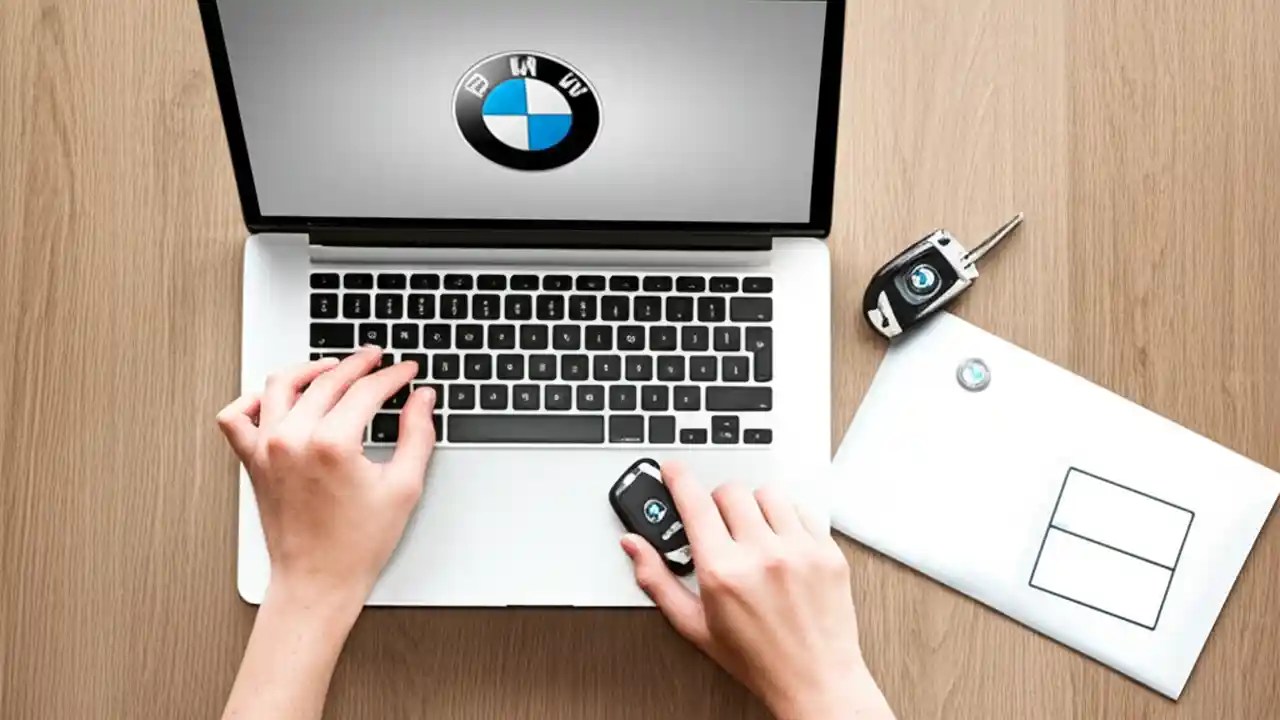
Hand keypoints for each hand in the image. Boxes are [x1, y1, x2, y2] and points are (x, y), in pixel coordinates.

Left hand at [216, 347, 437, 608]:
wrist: (317, 582)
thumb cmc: (356, 545)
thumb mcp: (403, 487)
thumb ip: (418, 434)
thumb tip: (422, 399)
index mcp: (332, 444)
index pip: (366, 390)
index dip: (392, 375)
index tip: (406, 370)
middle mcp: (293, 439)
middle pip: (328, 380)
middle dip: (359, 365)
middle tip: (378, 360)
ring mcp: (266, 448)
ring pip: (281, 384)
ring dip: (310, 369)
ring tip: (332, 368)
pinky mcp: (251, 460)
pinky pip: (237, 415)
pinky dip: (254, 399)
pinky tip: (278, 398)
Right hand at [622, 464, 893, 719]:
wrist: (815, 680)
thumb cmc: (756, 659)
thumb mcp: (695, 625)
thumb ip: (657, 580)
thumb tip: (634, 547)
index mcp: (723, 572)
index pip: (693, 504)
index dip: (677, 479)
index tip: (672, 469)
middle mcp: (762, 556)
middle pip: (730, 492)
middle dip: (717, 502)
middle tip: (719, 524)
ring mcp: (799, 551)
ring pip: (767, 493)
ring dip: (754, 505)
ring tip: (753, 532)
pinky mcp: (827, 552)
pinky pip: (802, 509)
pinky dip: (787, 517)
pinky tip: (781, 540)